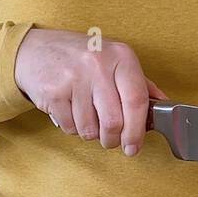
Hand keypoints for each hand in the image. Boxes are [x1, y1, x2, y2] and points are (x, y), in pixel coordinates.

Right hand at [14, 28, 166, 156]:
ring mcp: (74, 78)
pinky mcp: (54, 92)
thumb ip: (139, 83)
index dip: (137, 131)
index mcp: (121, 56)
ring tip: (87, 118)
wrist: (34, 50)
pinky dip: (73, 128)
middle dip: (113, 139)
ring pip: (90, 129)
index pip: (137, 101)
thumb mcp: (113, 60)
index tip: (134, 147)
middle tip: (110, 140)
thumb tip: (163, 105)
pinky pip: (71, 128)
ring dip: (91, 134)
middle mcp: (98, 64)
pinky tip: (71, 112)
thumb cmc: (79, 57)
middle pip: (114, 121)